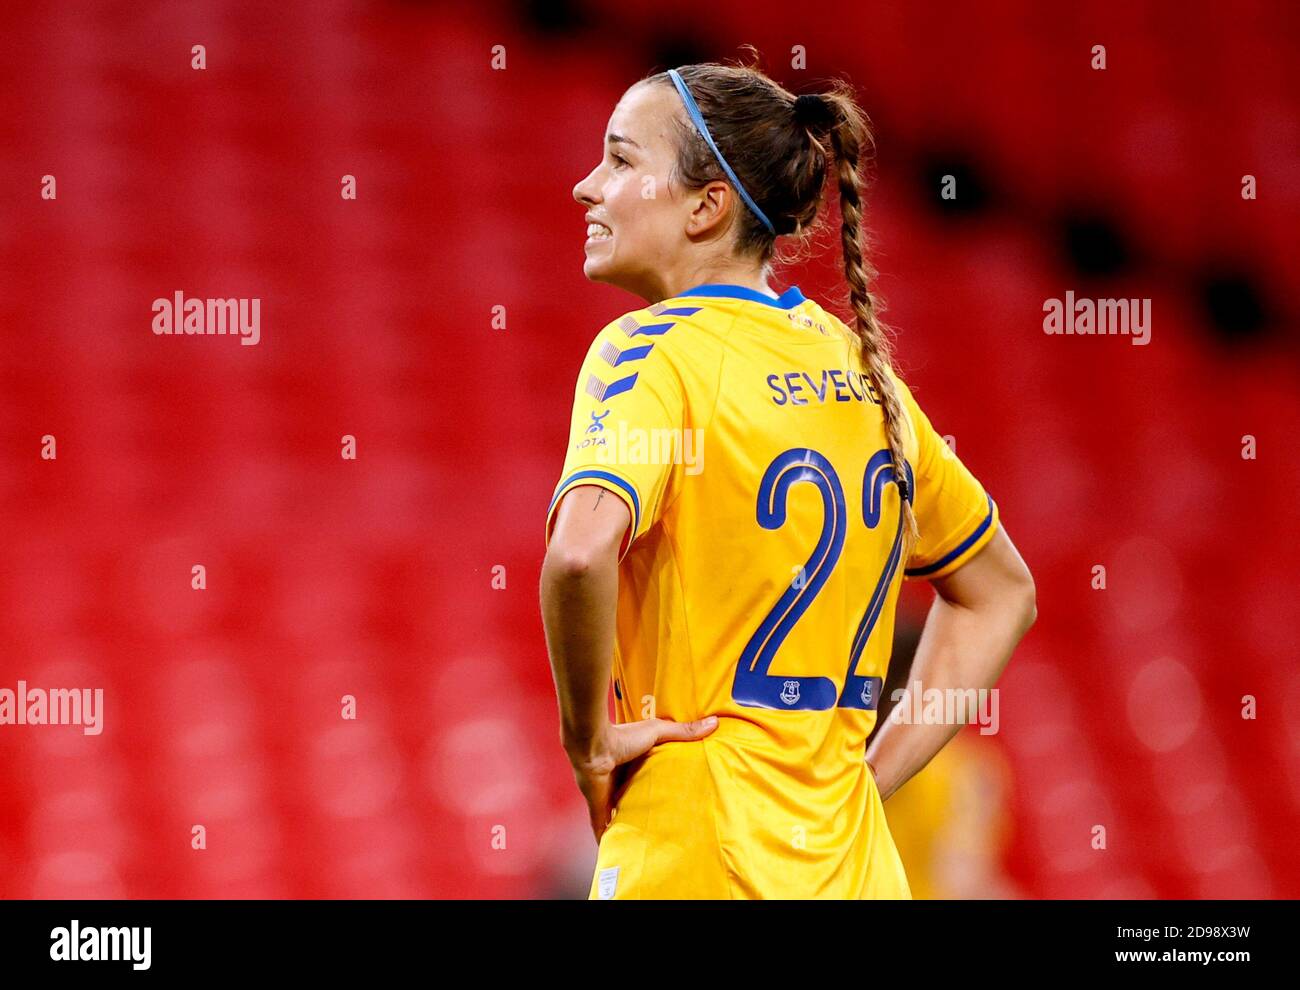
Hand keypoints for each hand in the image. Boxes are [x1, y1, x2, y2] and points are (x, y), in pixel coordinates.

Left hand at [567, 715, 718, 842]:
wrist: (593, 747)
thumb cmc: (623, 737)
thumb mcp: (657, 732)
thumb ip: (683, 731)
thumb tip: (714, 723)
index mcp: (632, 763)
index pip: (644, 776)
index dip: (656, 784)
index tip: (672, 794)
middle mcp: (618, 781)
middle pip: (632, 798)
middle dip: (642, 808)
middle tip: (661, 822)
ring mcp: (607, 795)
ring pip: (618, 815)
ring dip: (627, 826)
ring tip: (642, 840)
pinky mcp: (598, 808)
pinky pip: (602, 828)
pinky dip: (607, 839)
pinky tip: (615, 850)